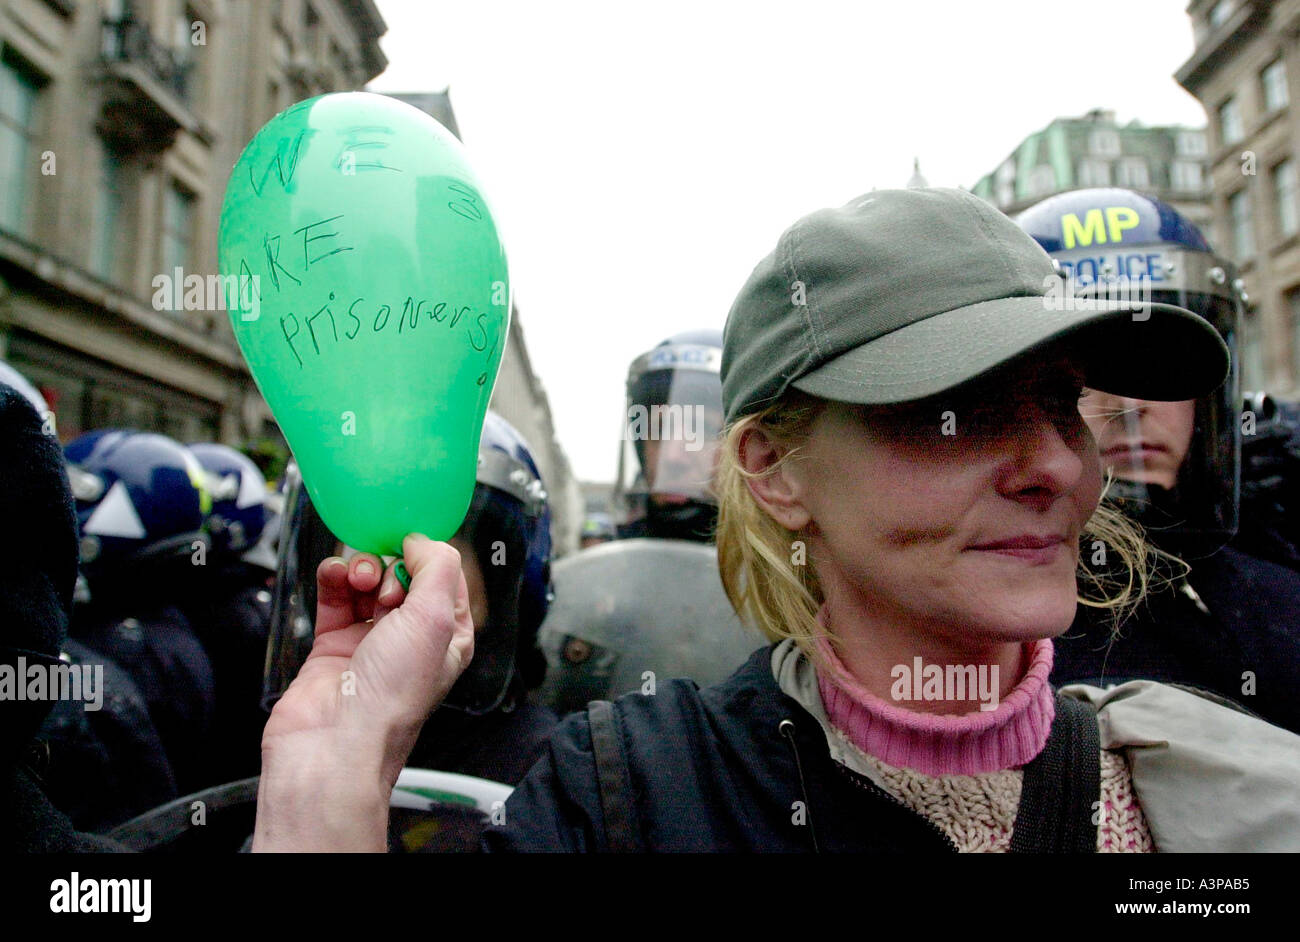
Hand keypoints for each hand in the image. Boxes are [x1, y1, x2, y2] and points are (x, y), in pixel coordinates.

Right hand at [253, 534, 474, 851]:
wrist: (333, 743)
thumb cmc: (390, 696)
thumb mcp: (434, 619)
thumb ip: (435, 568)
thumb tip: (420, 540)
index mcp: (449, 635)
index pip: (446, 577)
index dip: (429, 555)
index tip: (411, 545)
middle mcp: (413, 638)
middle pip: (404, 574)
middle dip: (391, 564)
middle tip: (383, 584)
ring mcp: (371, 639)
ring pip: (367, 581)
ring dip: (360, 568)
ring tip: (355, 581)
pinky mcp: (333, 643)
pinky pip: (334, 595)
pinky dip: (333, 578)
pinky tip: (332, 576)